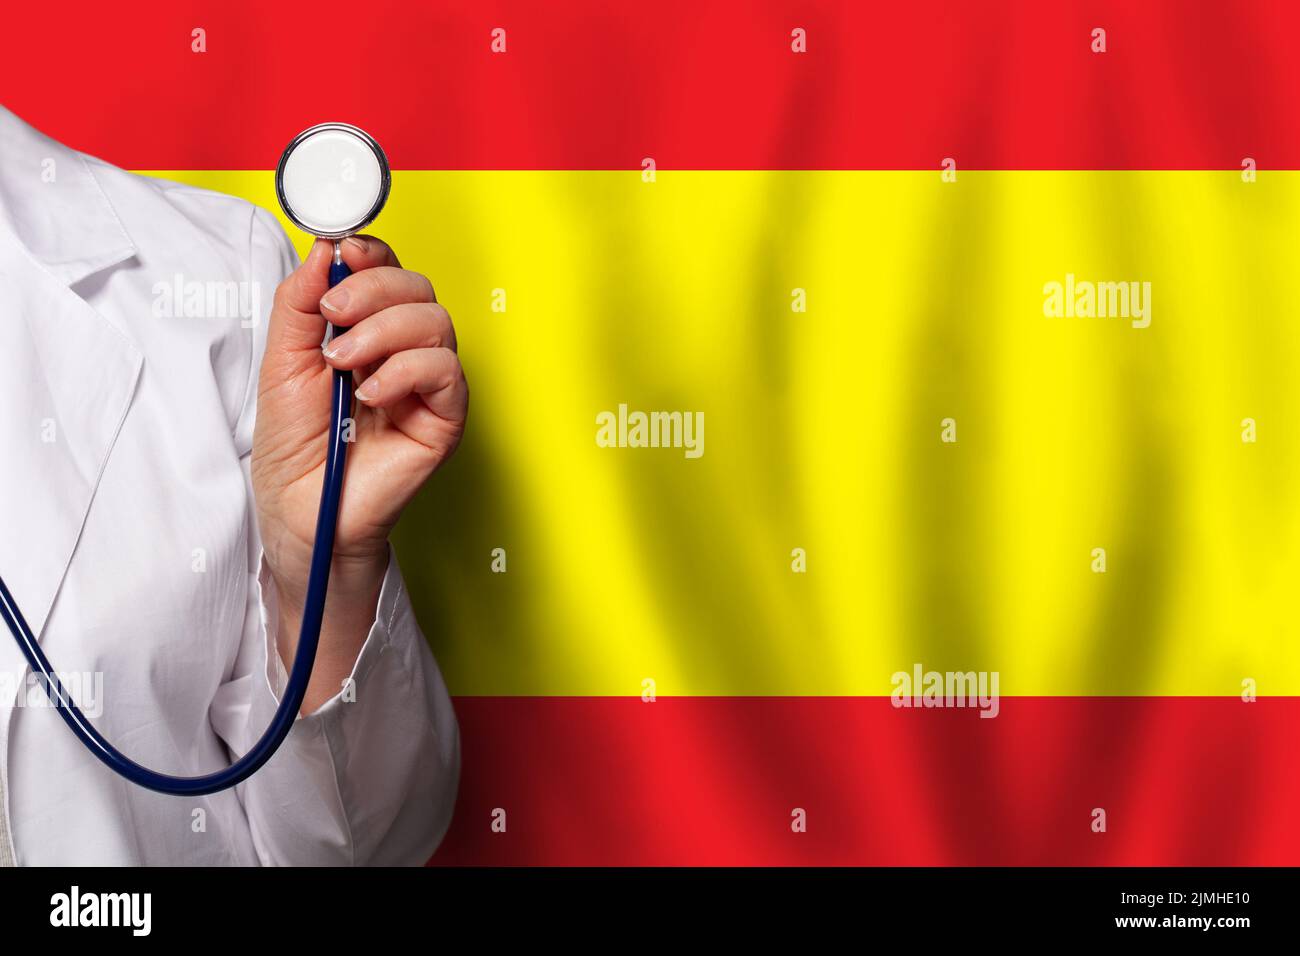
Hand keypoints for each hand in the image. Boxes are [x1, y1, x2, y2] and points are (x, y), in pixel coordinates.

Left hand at [251, 236, 466, 709]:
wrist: (300, 509)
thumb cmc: (295, 445)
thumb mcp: (282, 359)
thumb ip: (299, 301)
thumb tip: (322, 248)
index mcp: (368, 330)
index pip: (389, 271)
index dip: (373, 253)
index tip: (344, 253)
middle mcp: (404, 350)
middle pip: (418, 287)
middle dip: (373, 290)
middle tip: (335, 317)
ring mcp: (427, 383)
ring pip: (435, 321)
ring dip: (384, 332)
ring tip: (345, 366)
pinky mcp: (444, 417)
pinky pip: (445, 369)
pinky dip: (405, 371)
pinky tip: (373, 395)